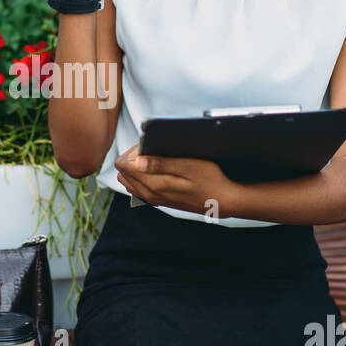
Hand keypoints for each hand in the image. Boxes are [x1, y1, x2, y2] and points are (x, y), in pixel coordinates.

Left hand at [113, 145, 236, 218]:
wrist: (222, 200)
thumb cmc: (210, 180)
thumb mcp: (188, 166)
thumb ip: (161, 164)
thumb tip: (137, 161)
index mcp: (153, 184)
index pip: (124, 165)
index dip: (132, 151)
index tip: (149, 145)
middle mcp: (149, 194)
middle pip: (123, 173)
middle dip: (131, 158)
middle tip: (151, 150)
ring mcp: (153, 199)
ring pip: (129, 181)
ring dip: (136, 167)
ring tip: (155, 159)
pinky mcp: (159, 200)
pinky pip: (138, 188)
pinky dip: (142, 176)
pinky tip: (159, 170)